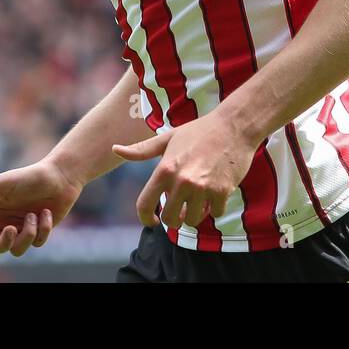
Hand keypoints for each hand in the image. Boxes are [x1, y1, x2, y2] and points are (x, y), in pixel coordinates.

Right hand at [0, 159, 83, 256]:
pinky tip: (46, 213)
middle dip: (2, 243)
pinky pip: (36, 243)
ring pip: (15, 250)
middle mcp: (1, 222)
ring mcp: (18, 228)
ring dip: (26, 235)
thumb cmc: (30, 176)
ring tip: (34, 214)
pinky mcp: (36, 231)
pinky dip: (42, 229)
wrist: (60, 177)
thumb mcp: (4, 182)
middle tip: (13, 229)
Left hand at [112, 114, 255, 231]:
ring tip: (198, 201)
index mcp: (164, 169)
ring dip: (194, 214)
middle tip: (180, 212)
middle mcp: (181, 180)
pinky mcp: (222, 191)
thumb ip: (141, 149)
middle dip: (174, 219)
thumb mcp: (168, 138)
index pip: (145, 204)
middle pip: (170, 219)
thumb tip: (115, 149)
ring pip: (192, 220)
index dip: (145, 218)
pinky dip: (214, 208)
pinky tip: (215, 194)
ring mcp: (202, 187)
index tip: (152, 221)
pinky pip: (214, 213)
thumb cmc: (199, 131)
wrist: (233, 126)